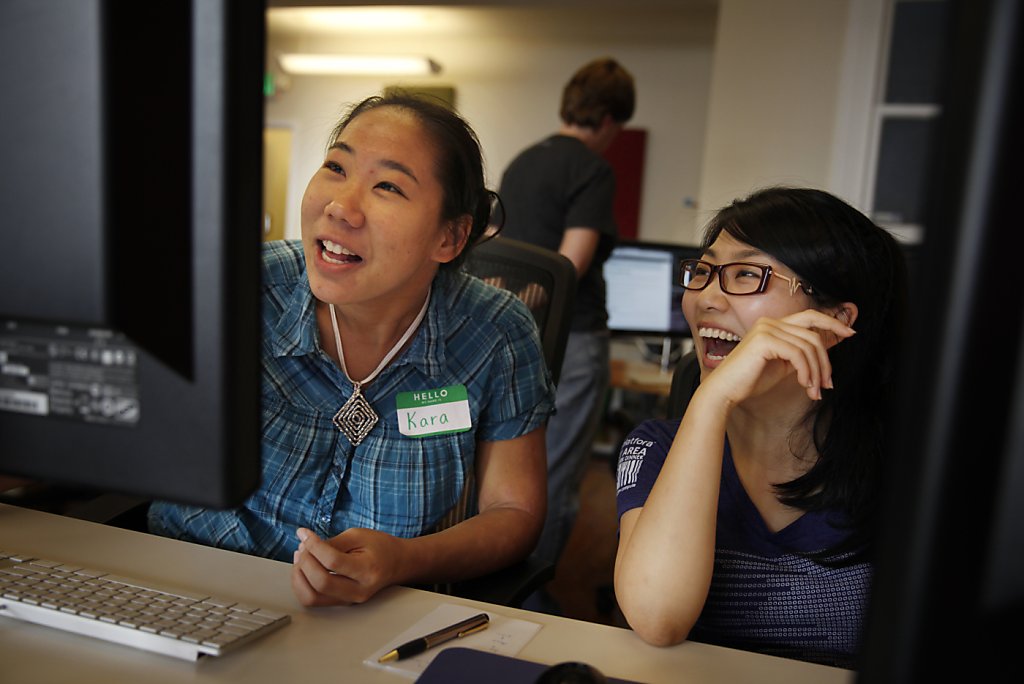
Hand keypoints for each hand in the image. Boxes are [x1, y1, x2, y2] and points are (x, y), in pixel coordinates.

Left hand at [290, 527, 404, 606]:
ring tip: (301, 558)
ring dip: (299, 577)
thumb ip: (332, 543)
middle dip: (304, 562)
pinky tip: (304, 569)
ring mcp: (350, 600)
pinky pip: (314, 600)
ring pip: (312, 597)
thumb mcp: (358, 536)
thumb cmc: (380, 547)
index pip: (333, 562)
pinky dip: (302, 585)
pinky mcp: (342, 603)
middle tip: (303, 546)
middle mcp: (359, 590)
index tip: (304, 534)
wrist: (396, 564)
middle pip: (321, 582)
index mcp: (368, 569)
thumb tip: (305, 545)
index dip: (313, 546)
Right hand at [699, 309, 854, 405]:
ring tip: (815, 391)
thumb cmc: (750, 381)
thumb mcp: (783, 365)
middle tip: (828, 383)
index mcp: (773, 324)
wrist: (725, 392)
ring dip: (816, 372)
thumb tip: (828, 346)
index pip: (810, 317)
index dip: (832, 322)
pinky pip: (798, 354)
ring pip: (808, 347)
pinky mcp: (765, 341)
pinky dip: (806, 372)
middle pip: (813, 334)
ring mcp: (766, 329)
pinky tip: (805, 386)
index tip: (850, 333)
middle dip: (826, 359)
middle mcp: (769, 322)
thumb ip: (801, 354)